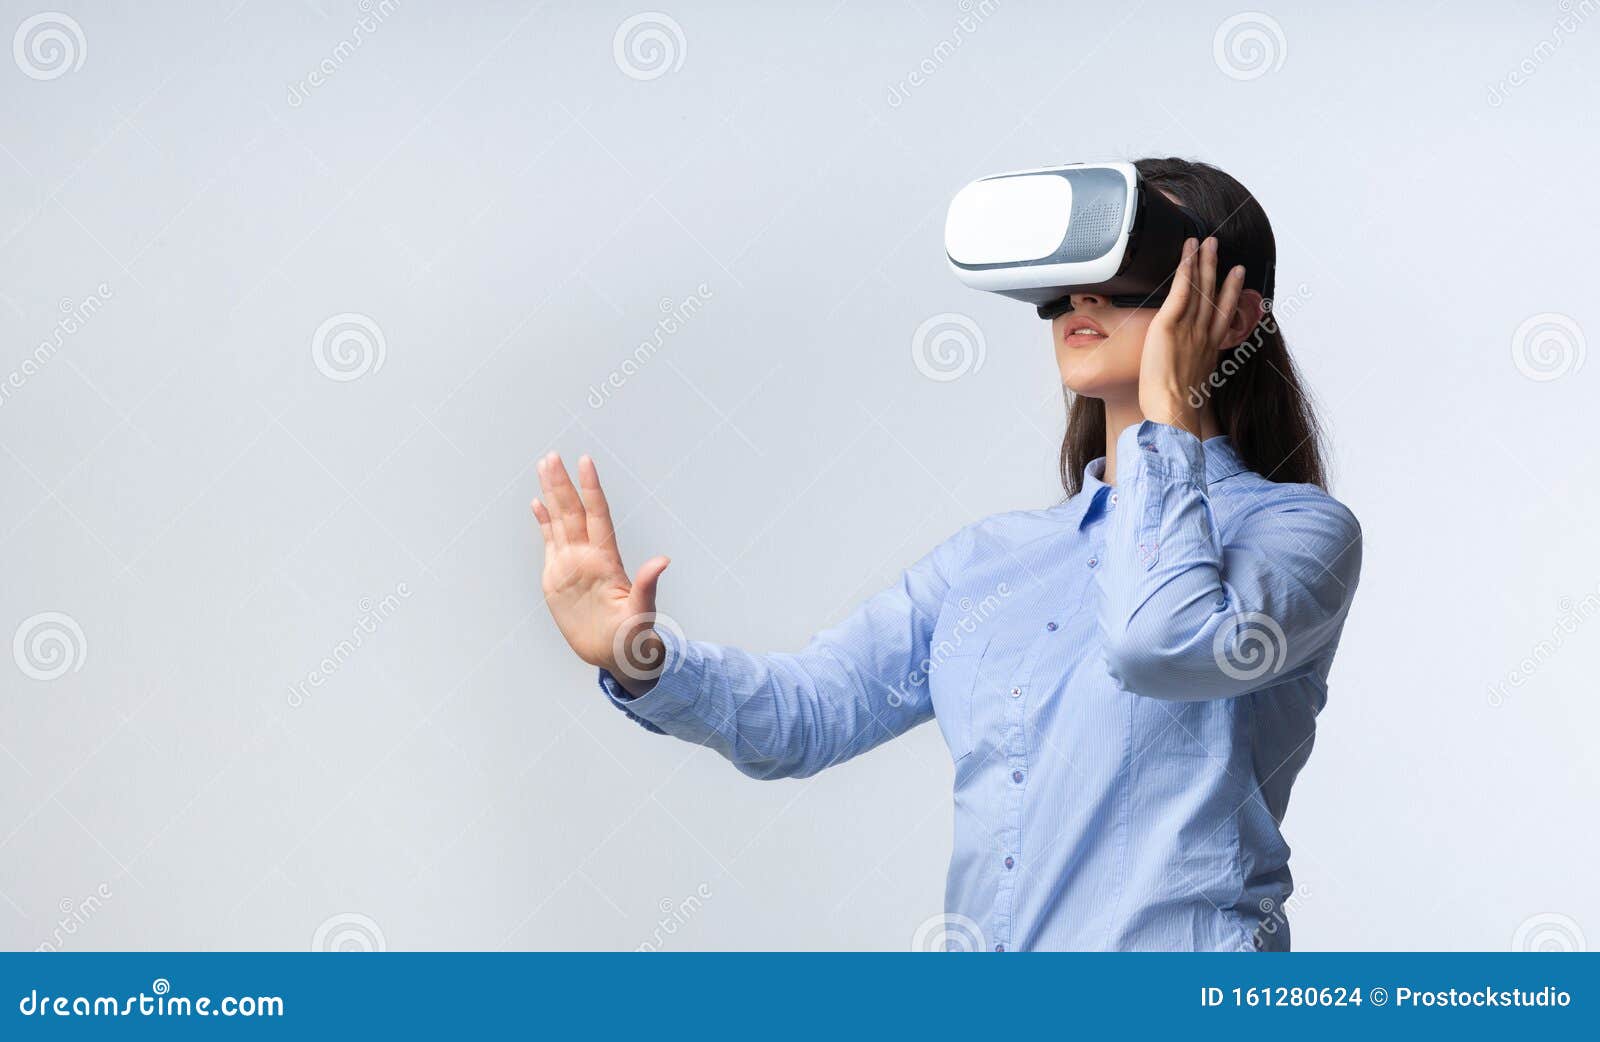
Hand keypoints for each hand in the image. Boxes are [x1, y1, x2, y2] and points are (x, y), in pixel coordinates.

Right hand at [531, 452, 670, 695]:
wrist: (614, 653)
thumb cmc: (633, 636)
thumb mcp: (641, 613)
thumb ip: (647, 586)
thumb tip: (663, 561)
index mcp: (607, 560)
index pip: (598, 516)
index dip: (591, 489)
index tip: (585, 462)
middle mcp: (589, 556)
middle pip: (573, 512)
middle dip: (562, 484)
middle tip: (552, 456)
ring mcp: (573, 563)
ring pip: (560, 521)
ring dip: (552, 494)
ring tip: (544, 466)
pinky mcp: (558, 576)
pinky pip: (550, 542)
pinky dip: (543, 522)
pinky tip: (537, 503)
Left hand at [1138, 237, 1247, 435]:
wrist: (1172, 412)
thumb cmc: (1175, 407)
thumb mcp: (1191, 384)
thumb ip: (1191, 368)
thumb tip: (1184, 369)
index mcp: (1209, 348)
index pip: (1222, 313)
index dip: (1231, 291)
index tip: (1237, 274)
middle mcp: (1203, 334)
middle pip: (1212, 293)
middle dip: (1215, 267)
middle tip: (1217, 245)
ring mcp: (1188, 328)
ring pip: (1198, 287)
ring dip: (1201, 261)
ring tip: (1203, 242)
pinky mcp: (1169, 326)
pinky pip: (1179, 291)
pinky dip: (1184, 271)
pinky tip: (1185, 255)